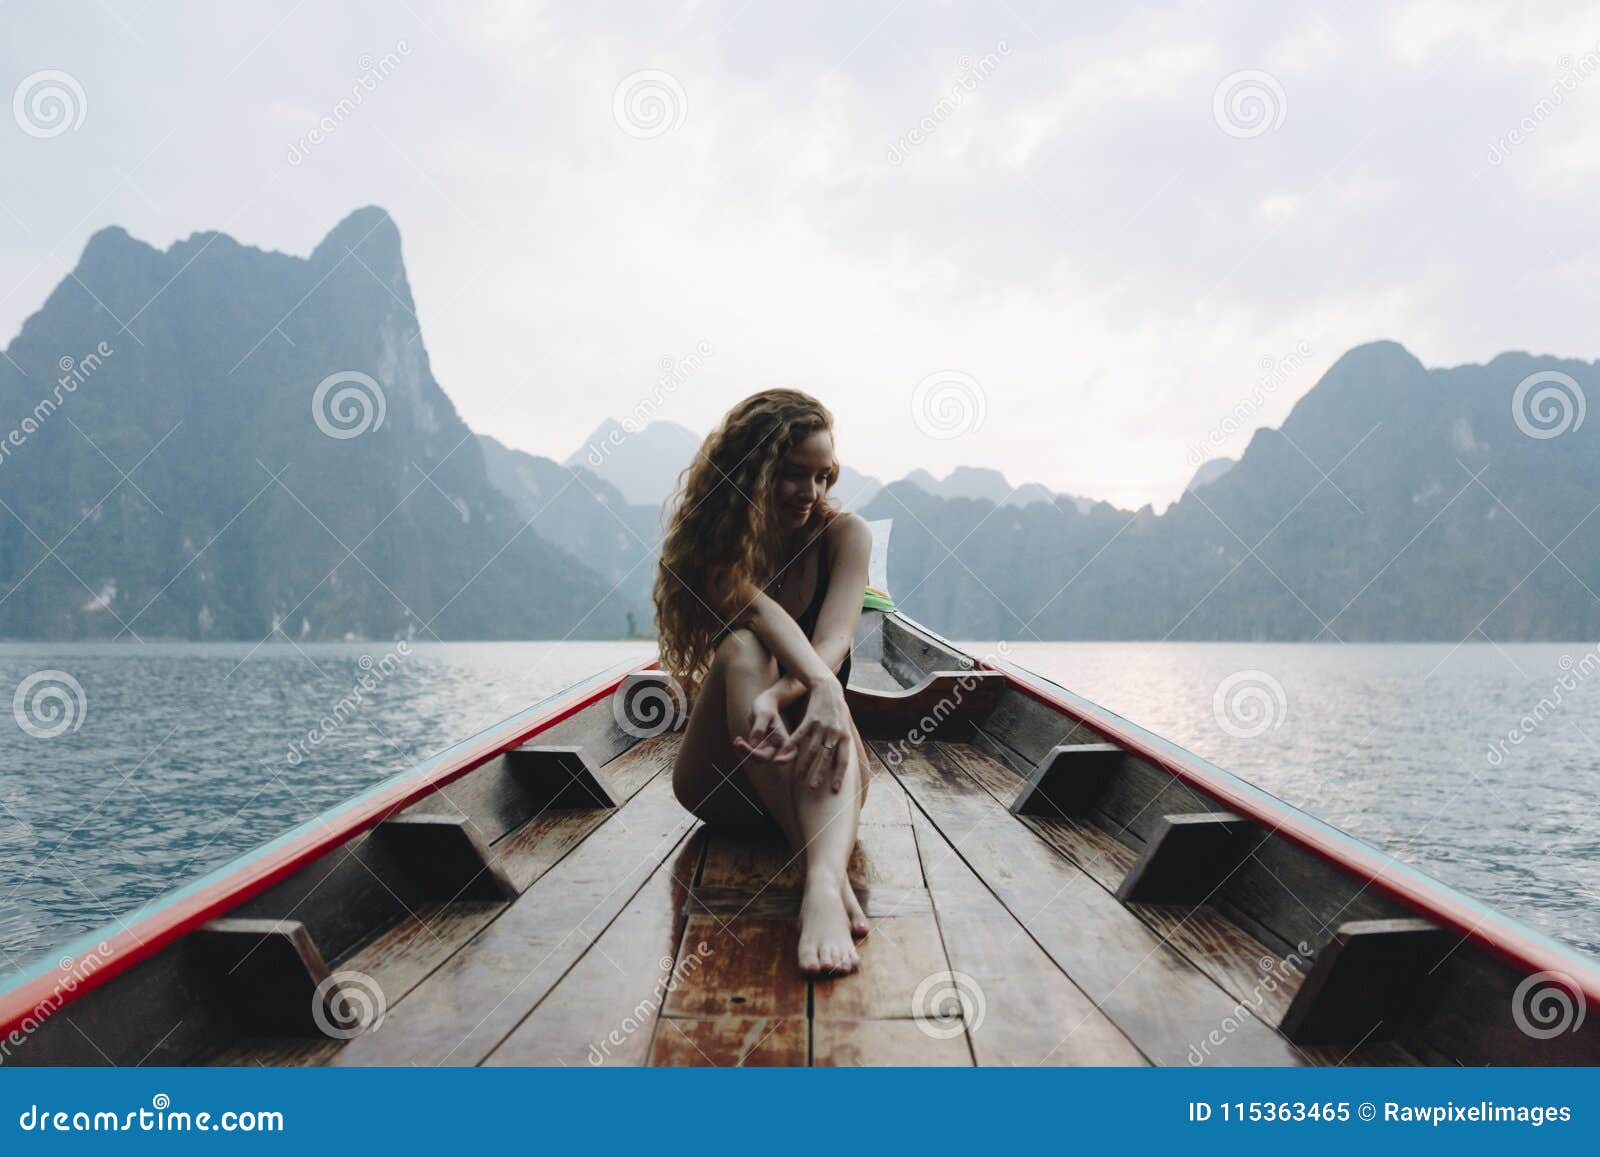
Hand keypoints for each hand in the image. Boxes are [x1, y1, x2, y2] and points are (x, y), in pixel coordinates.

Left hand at [733, 687, 794, 763]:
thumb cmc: (766, 706)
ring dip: (744, 751)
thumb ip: (759, 729)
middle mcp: (776, 745)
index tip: (775, 761)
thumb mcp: (763, 714)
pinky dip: (742, 747)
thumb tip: (754, 746)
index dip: (785, 759)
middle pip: (765, 758)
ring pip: (755, 757)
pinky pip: (750, 751)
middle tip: (738, 743)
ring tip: (736, 741)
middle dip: (751, 753)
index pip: (791, 753)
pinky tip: (737, 740)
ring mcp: (766, 746)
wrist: (762, 704)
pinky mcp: (757, 745)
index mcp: (784, 737)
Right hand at [779, 676, 851, 792]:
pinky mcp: (810, 720)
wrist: (828, 689)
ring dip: (804, 765)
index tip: (835, 789)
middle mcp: (834, 733)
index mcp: (845, 736)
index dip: (839, 775)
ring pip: (811, 749)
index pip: (843, 760)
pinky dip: (791, 746)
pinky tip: (784, 755)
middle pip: (826, 757)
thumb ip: (843, 743)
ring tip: (798, 778)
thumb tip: (842, 763)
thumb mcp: (845, 726)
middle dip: (819, 774)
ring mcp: (822, 726)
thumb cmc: (837, 710)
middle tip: (812, 788)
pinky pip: (799, 736)